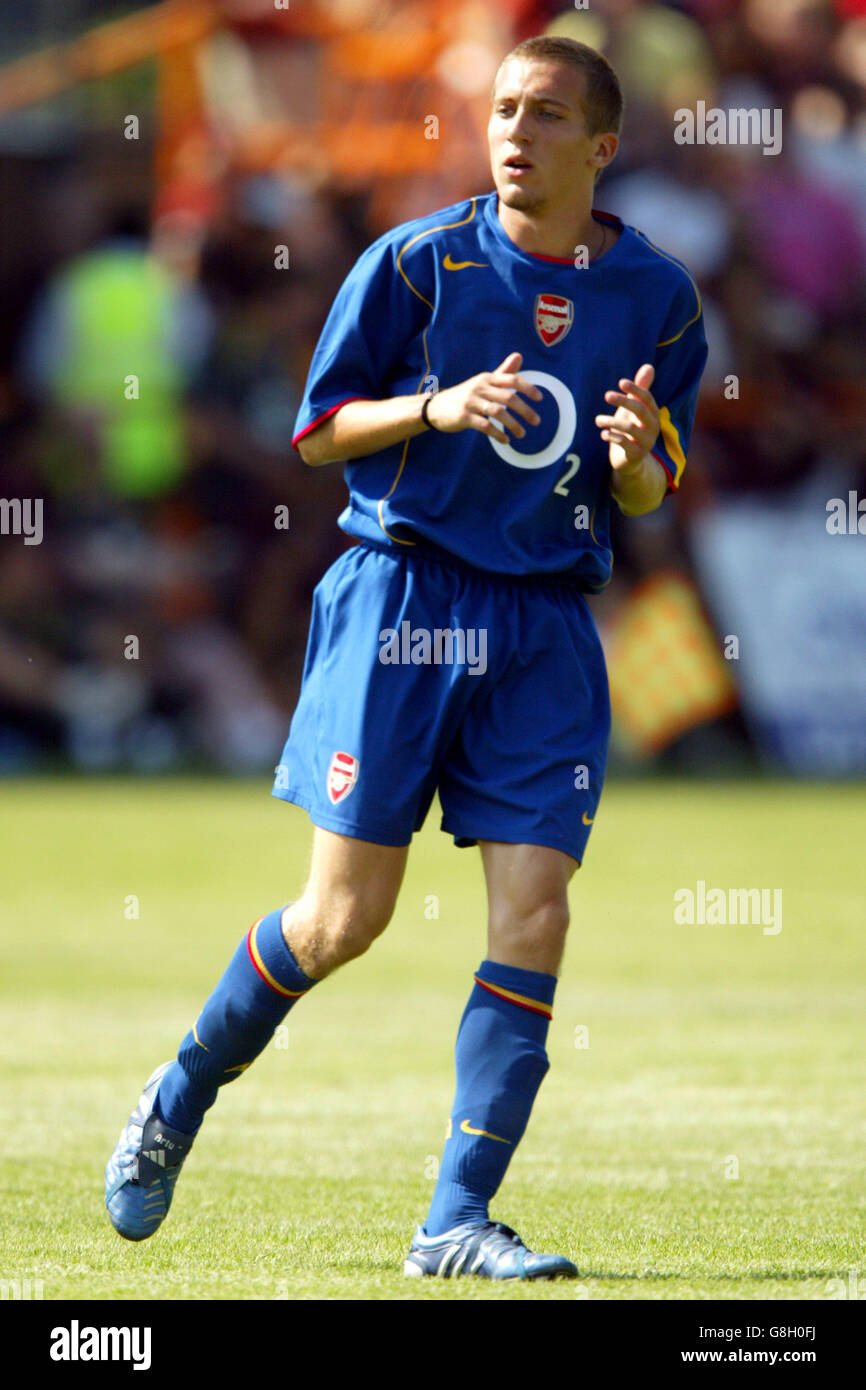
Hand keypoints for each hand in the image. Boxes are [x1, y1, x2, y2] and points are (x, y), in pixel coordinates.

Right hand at [425, 351, 542, 444]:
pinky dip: (498, 434)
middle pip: (508, 397)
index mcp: (487, 378)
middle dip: (525, 410)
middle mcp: (480, 388)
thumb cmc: (465, 395)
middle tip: (537, 421)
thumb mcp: (484, 382)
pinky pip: (485, 426)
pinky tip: (505, 440)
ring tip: (522, 434)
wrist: (436, 407)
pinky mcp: (464, 416)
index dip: (528, 388)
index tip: (540, 399)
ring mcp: (471, 402)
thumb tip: (519, 356)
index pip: (512, 380)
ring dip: (513, 425)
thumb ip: (502, 372)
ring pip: (498, 412)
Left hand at [595, 363, 659, 471]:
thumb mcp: (633, 410)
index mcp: (653, 414)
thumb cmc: (631, 430)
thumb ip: (639, 391)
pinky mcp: (637, 454)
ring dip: (611, 421)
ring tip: (597, 420)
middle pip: (640, 410)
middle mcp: (653, 427)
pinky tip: (603, 434)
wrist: (631, 462)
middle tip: (607, 395)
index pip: (647, 398)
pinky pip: (625, 443)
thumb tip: (649, 366)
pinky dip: (613, 437)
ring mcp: (646, 442)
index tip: (621, 382)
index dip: (636, 389)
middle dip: (623, 401)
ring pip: (630, 427)